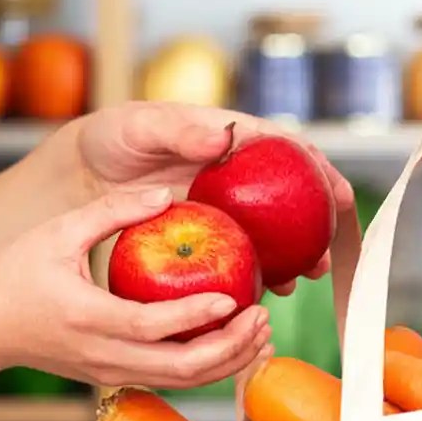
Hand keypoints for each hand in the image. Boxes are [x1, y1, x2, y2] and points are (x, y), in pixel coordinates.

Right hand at [0, 188, 269, 388]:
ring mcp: (110, 373)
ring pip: (182, 382)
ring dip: (227, 361)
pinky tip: (232, 340)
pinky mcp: (114, 377)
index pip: (152, 326)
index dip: (197, 316)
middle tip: (263, 317)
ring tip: (260, 331)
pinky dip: (207, 366)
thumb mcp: (56, 232)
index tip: (234, 297)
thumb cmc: (14, 274)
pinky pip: (170, 378)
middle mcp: (104, 356)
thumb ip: (110, 211)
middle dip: (231, 348)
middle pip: (181, 369)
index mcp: (88, 318)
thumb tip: (166, 194)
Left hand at [71, 101, 356, 294]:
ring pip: (267, 231)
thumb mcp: (142, 127)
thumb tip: (223, 137)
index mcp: (230, 138)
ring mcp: (222, 206)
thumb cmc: (114, 137)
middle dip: (315, 225)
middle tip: (326, 251)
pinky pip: (234, 253)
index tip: (339, 194)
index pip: (285, 150)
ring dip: (289, 255)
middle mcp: (234, 174)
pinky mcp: (204, 233)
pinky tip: (258, 293)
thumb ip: (179, 130)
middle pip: (287, 198)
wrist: (82, 170)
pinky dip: (250, 271)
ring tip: (302, 278)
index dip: (318, 169)